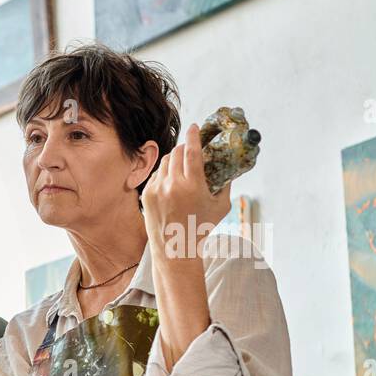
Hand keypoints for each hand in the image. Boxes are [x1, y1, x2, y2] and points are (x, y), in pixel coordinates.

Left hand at [142, 123, 232, 259]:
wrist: (175, 248)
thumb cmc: (202, 228)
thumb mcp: (221, 206)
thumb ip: (226, 183)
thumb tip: (229, 166)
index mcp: (193, 186)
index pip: (192, 151)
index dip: (193, 135)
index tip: (194, 127)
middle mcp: (173, 185)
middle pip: (178, 153)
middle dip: (185, 147)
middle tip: (191, 148)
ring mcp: (157, 189)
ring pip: (165, 162)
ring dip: (175, 159)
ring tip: (182, 165)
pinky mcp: (146, 195)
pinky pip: (156, 174)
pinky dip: (165, 173)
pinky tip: (172, 181)